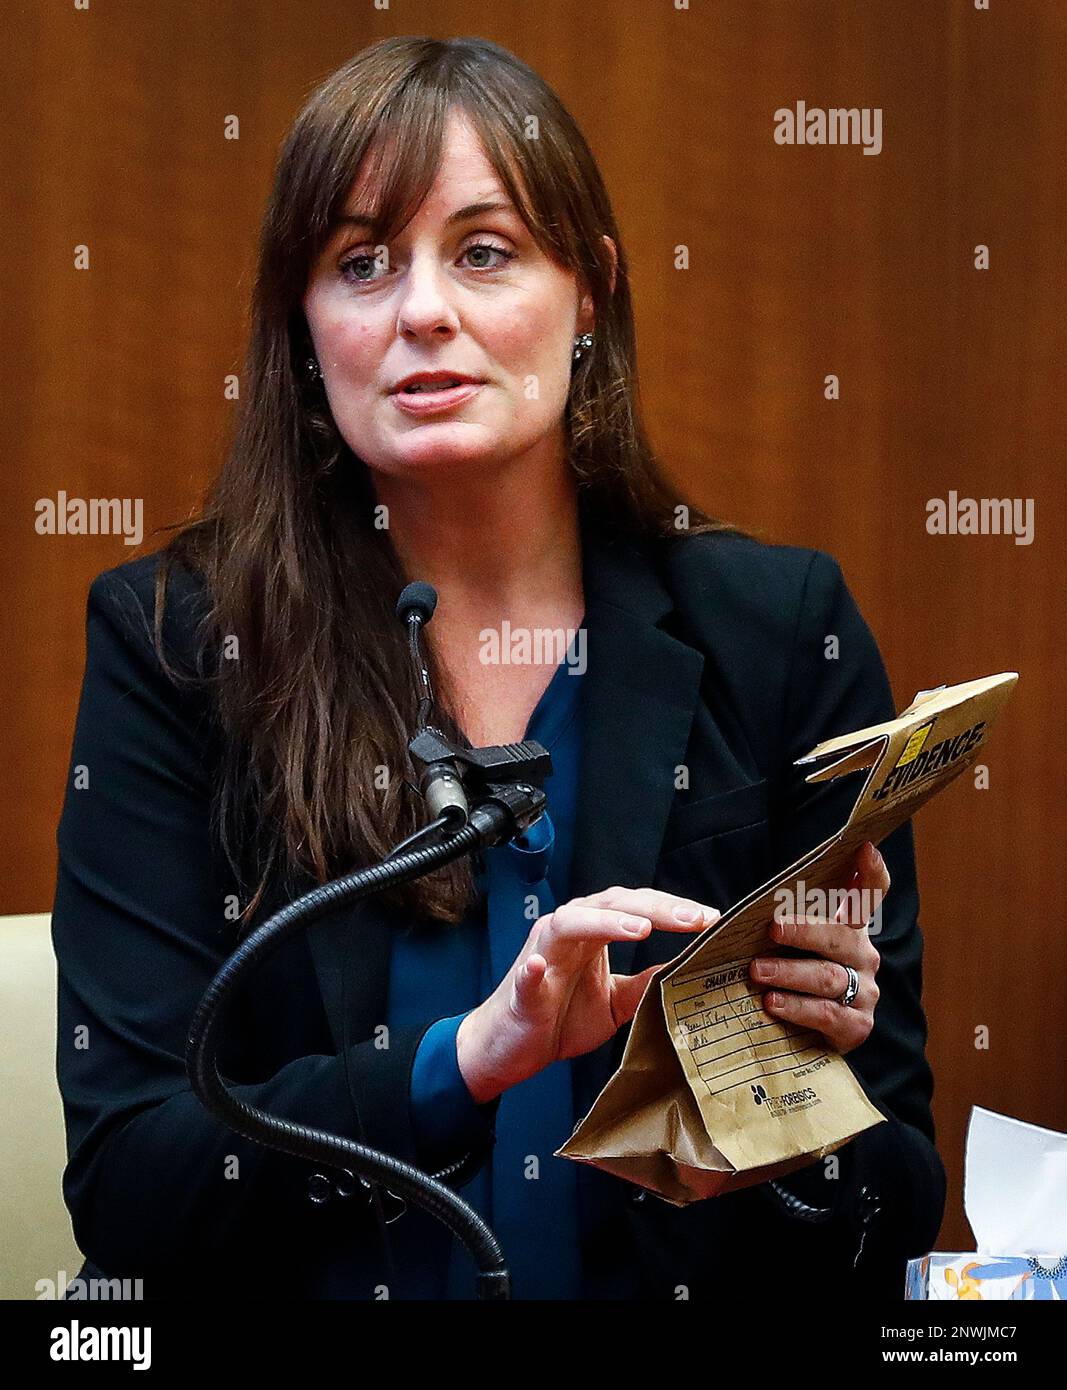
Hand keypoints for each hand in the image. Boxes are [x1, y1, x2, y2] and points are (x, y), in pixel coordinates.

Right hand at [457, 887, 720, 1103]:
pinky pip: (527, 973)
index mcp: (592, 932)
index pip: (636, 908)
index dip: (673, 909)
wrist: (511, 1048)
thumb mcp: (615, 1002)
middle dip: (655, 909)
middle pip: (612, 904)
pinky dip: (534, 969)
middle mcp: (568, 932)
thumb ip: (644, 982)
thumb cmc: (558, 1018)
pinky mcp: (522, 987)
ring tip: (640, 928)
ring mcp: (542, 954)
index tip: (710, 918)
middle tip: (694, 918)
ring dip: (605, 922)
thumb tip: (685, 968)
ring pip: (571, 923)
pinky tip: (541, 966)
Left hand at [749, 840, 888, 1054]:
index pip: (869, 894)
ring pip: (828, 976)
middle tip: (772, 928)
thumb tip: (724, 910)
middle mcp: (863, 956)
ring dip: (790, 972)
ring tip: (757, 972)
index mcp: (849, 929)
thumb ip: (775, 921)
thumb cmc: (791, 979)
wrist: (805, 1038)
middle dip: (804, 930)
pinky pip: (827, 1014)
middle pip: (840, 936)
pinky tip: (773, 1003)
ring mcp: (864, 992)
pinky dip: (798, 1008)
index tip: (864, 849)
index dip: (869, 872)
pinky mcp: (856, 1027)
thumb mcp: (785, 946)